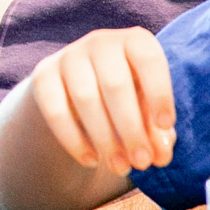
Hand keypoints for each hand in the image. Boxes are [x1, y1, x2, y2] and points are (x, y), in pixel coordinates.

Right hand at [27, 28, 174, 173]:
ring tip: (120, 167)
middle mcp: (101, 42)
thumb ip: (159, 132)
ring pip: (85, 98)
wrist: (81, 85)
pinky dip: (74, 139)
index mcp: (135, 41)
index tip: (165, 126)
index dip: (159, 92)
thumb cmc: (130, 98)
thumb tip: (160, 155)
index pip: (148, 59)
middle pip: (115, 84)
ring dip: (105, 138)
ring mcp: (69, 56)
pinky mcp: (43, 75)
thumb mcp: (148, 109)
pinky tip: (91, 160)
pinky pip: (56, 110)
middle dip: (131, 128)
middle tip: (142, 162)